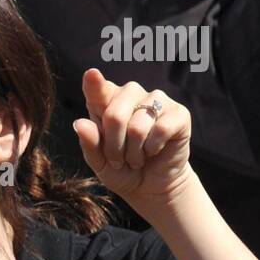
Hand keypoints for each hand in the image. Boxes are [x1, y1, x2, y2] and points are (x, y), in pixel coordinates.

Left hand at [73, 68, 196, 214]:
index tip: (91, 74)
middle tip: (118, 159)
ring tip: (136, 158)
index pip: (97, 89)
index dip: (94, 83)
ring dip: (134, 152)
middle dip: (114, 146)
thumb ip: (89, 142)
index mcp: (106, 101)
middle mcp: (131, 94)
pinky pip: (161, 129)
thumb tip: (80, 123)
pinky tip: (154, 151)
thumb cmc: (121, 169)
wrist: (150, 185)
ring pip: (137, 126)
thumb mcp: (98, 161)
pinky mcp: (179, 113)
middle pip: (115, 115)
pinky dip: (153, 148)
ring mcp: (156, 100)